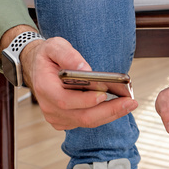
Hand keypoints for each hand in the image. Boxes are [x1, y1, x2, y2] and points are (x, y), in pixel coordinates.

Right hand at [21, 36, 136, 130]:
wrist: (38, 67)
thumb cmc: (48, 56)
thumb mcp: (54, 46)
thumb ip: (68, 55)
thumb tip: (85, 69)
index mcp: (44, 88)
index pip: (65, 101)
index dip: (85, 100)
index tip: (104, 94)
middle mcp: (50, 107)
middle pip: (82, 116)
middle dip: (108, 111)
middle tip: (130, 102)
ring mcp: (57, 117)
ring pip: (87, 121)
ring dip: (111, 114)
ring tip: (130, 104)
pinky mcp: (66, 121)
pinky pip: (87, 122)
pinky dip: (104, 116)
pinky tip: (119, 106)